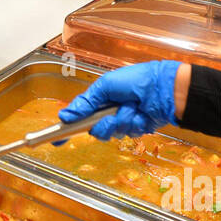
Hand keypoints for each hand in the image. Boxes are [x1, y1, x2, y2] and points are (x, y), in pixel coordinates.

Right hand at [59, 60, 182, 139]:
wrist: (163, 88)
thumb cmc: (136, 80)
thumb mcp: (105, 86)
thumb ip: (85, 102)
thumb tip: (64, 115)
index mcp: (99, 100)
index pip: (79, 117)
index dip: (68, 128)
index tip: (57, 140)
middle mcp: (109, 112)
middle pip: (95, 129)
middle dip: (103, 124)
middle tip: (111, 114)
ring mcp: (123, 121)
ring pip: (112, 133)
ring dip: (122, 121)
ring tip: (132, 108)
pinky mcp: (136, 128)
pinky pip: (129, 133)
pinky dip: (134, 123)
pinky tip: (141, 114)